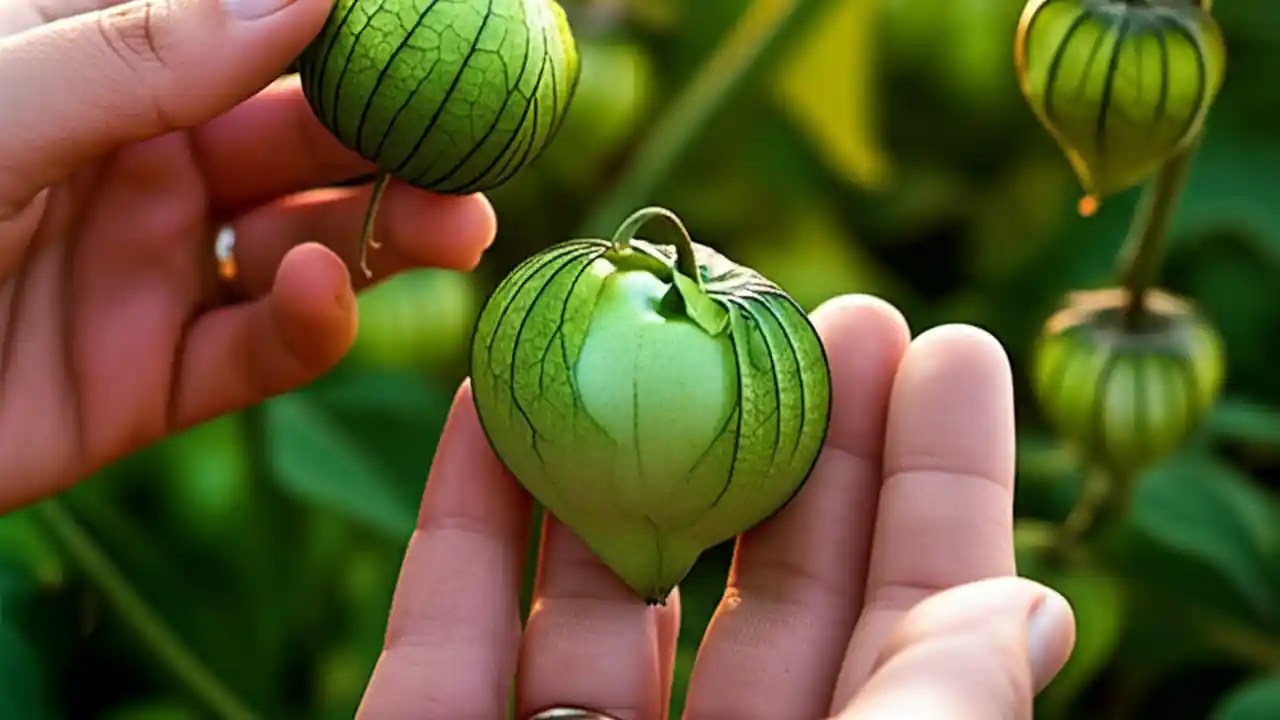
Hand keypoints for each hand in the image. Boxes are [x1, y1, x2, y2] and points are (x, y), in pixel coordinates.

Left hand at [0, 0, 494, 510]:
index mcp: (98, 66)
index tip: (447, 33)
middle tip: (480, 144)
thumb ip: (149, 52)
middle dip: (397, 140)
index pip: (252, 35)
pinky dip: (304, 328)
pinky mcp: (149, 380)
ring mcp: (149, 272)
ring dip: (385, 234)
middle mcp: (139, 163)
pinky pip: (252, 351)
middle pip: (300, 142)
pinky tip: (316, 297)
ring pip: (300, 245)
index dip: (351, 31)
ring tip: (459, 226)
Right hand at [357, 295, 1076, 718]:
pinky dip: (456, 524)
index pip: (909, 621)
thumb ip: (950, 706)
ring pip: (595, 602)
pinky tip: (479, 406)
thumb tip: (1036, 601)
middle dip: (788, 437)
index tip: (945, 344)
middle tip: (815, 307)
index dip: (935, 483)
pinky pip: (440, 645)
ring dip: (614, 454)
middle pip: (762, 591)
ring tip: (649, 324)